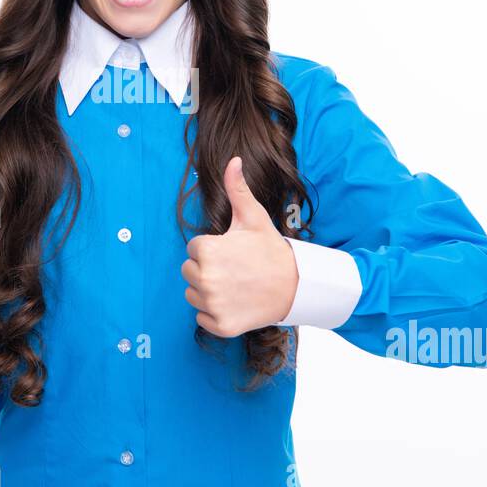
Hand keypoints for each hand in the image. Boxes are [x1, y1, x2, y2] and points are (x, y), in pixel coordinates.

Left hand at [181, 155, 298, 337]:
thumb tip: (234, 160)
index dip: (212, 249)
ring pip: (193, 295)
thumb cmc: (270, 249)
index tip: (232, 252)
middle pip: (189, 272)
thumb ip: (237, 189)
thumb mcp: (253, 217)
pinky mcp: (220, 325)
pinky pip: (202, 319)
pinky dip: (215, 314)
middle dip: (207, 269)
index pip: (193, 250)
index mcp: (206, 251)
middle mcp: (205, 279)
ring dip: (208, 291)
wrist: (296, 286)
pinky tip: (235, 303)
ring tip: (235, 285)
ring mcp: (212, 305)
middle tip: (234, 268)